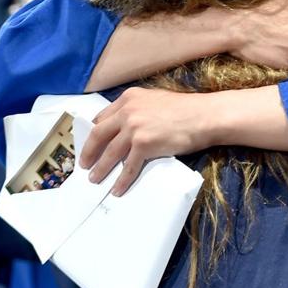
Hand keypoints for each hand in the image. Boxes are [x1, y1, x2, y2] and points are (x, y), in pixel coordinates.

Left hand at [80, 87, 215, 196]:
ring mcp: (134, 128)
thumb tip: (124, 126)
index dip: (93, 133)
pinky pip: (128, 167)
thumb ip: (136, 109)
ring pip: (110, 153)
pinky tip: (117, 189)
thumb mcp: (154, 100)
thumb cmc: (184, 109)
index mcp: (128, 98)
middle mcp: (127, 111)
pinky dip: (122, 180)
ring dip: (101, 168)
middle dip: (89, 152)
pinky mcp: (144, 144)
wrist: (203, 116)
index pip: (102, 117)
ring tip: (95, 179)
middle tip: (84, 164)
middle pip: (99, 135)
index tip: (89, 144)